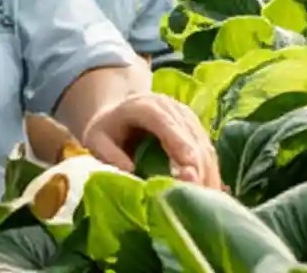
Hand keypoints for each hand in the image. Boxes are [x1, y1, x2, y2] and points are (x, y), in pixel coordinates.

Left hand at [81, 92, 221, 189]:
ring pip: (204, 146)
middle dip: (196, 166)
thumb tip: (131, 172)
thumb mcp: (95, 139)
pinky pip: (208, 153)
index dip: (178, 143)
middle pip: (190, 137)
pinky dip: (211, 174)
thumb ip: (108, 153)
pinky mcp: (197, 132)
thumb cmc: (107, 129)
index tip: (188, 167)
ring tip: (207, 202)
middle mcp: (171, 108)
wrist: (119, 114)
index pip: (164, 121)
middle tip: (197, 193)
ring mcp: (188, 119)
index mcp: (144, 106)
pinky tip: (210, 195)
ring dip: (207, 173)